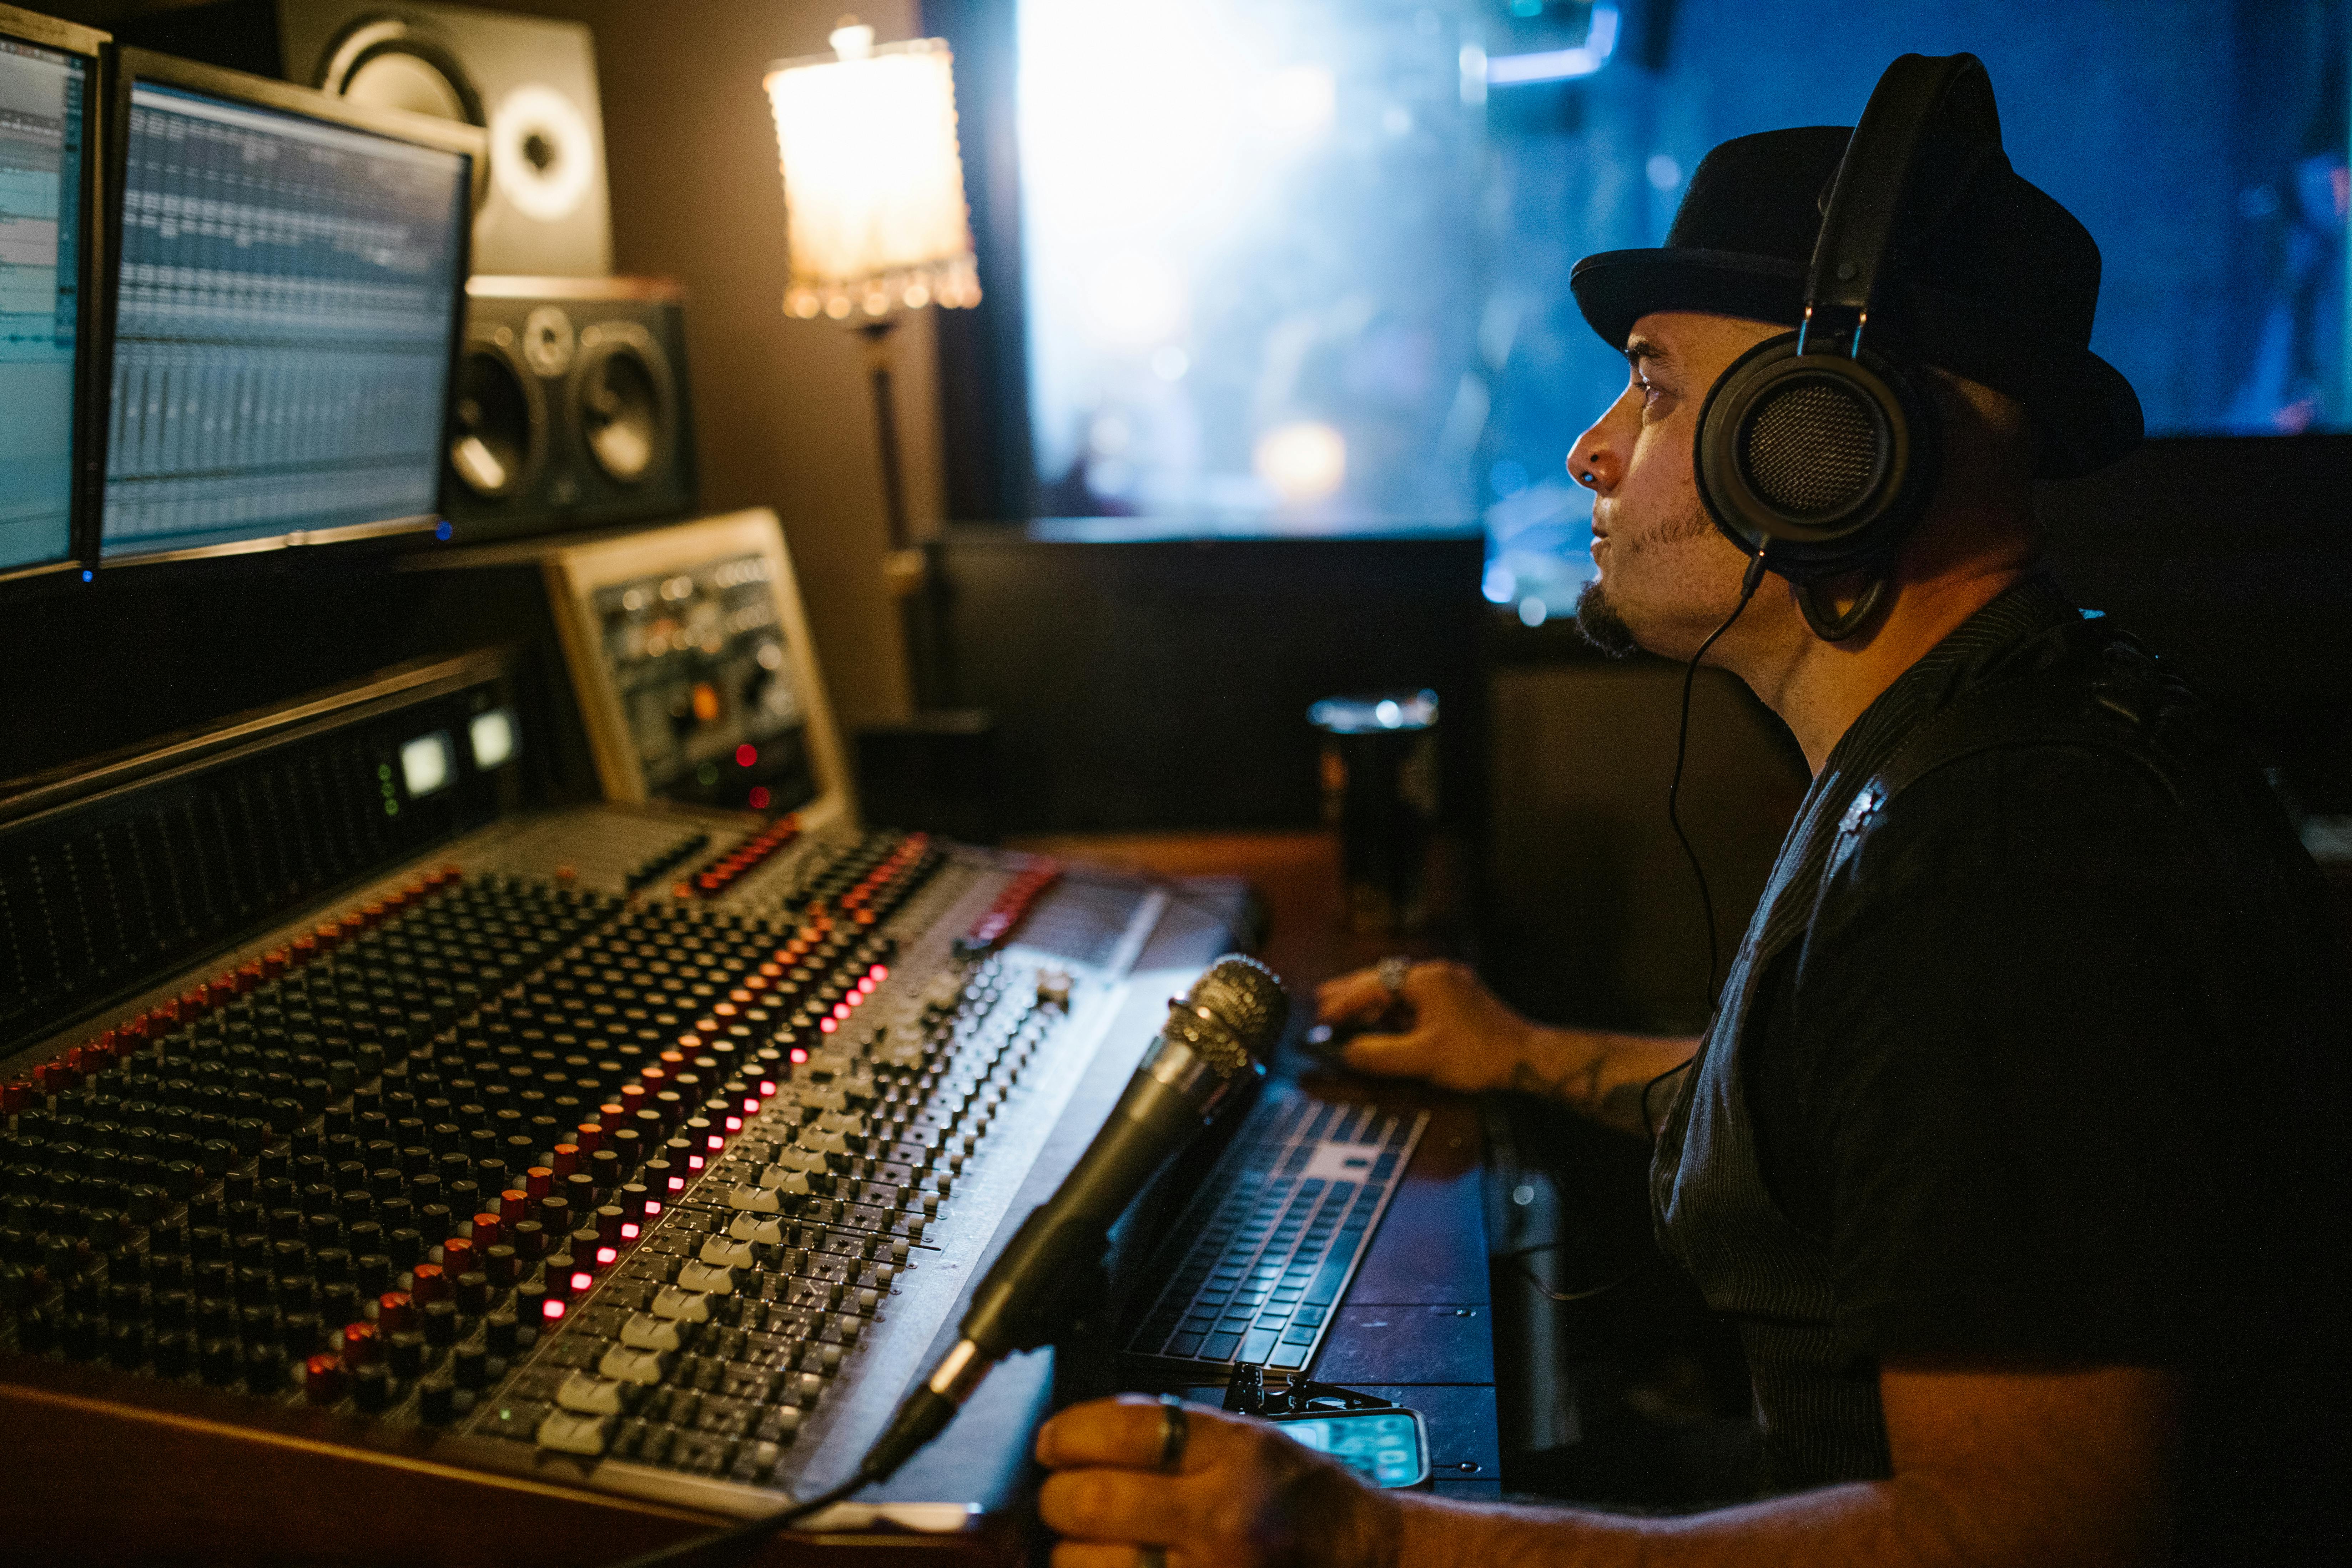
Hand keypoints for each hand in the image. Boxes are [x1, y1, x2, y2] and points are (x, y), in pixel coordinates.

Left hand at [1035, 1395, 1400, 1567]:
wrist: (1363, 1560)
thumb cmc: (1300, 1497)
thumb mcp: (1246, 1437)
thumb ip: (1166, 1432)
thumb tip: (1076, 1434)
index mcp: (1234, 1454)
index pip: (1118, 1431)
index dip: (1067, 1434)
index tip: (1053, 1442)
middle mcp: (1222, 1518)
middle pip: (1091, 1503)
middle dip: (1059, 1499)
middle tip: (1065, 1497)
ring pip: (1085, 1566)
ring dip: (1069, 1555)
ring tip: (1089, 1544)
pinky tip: (1109, 1566)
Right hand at [1313, 960, 1536, 1094]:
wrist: (1526, 1058)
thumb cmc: (1479, 1056)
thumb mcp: (1423, 1059)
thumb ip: (1379, 1055)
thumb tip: (1346, 1052)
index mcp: (1426, 981)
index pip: (1372, 987)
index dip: (1343, 1004)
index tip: (1321, 1017)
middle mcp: (1437, 974)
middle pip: (1383, 978)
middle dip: (1351, 992)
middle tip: (1322, 1002)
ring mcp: (1450, 984)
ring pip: (1399, 988)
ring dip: (1373, 1001)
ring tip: (1347, 1013)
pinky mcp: (1458, 999)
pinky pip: (1416, 997)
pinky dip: (1395, 1008)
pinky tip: (1384, 1021)